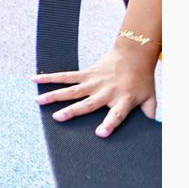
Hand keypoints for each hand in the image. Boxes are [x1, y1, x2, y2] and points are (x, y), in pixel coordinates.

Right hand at [32, 41, 157, 137]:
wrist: (134, 54)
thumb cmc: (143, 79)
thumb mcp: (150, 98)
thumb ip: (149, 114)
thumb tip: (153, 132)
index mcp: (123, 100)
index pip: (117, 115)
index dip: (109, 124)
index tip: (100, 134)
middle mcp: (106, 92)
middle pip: (88, 103)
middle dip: (73, 111)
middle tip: (58, 118)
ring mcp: (94, 82)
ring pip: (72, 90)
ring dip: (54, 95)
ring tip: (39, 101)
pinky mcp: (86, 73)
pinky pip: (66, 76)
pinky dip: (50, 77)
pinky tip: (35, 79)